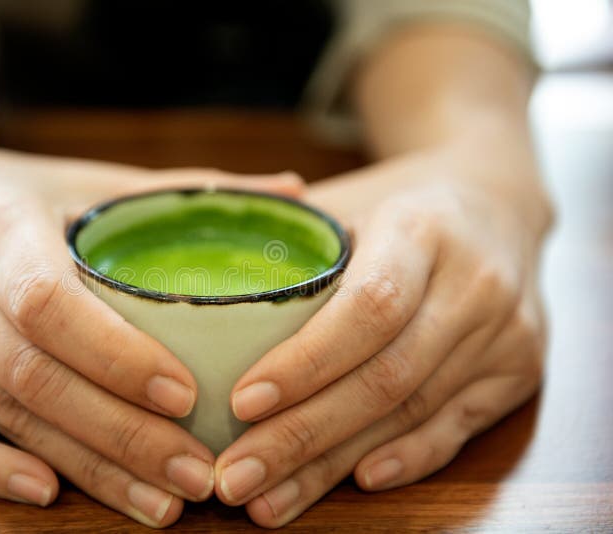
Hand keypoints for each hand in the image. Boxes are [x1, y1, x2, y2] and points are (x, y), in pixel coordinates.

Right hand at [0, 144, 302, 526]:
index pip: (51, 302)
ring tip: (159, 500)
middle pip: (35, 377)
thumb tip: (295, 193)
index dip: (118, 356)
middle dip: (122, 435)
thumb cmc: (13, 197)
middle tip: (198, 474)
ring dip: (84, 466)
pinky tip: (52, 491)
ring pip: (2, 415)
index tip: (189, 397)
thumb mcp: (88, 182)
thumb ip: (185, 192)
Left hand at [212, 148, 552, 525]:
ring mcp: (506, 331)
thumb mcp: (346, 200)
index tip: (240, 403)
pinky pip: (458, 428)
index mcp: (423, 230)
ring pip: (414, 413)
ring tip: (270, 498)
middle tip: (234, 477)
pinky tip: (355, 481)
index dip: (305, 364)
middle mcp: (475, 283)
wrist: (498, 204)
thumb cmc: (398, 206)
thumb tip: (189, 289)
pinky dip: (404, 459)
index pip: (368, 309)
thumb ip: (283, 240)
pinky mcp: (521, 368)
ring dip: (336, 464)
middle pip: (387, 378)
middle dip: (303, 437)